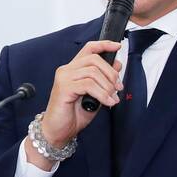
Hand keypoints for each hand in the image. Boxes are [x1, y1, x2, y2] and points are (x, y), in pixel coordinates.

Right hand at [24, 41, 122, 169]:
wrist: (58, 132)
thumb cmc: (73, 115)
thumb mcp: (95, 95)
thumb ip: (104, 80)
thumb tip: (117, 65)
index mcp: (73, 70)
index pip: (88, 49)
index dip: (104, 45)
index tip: (118, 46)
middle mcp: (66, 70)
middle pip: (93, 59)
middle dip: (111, 73)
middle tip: (118, 88)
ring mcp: (64, 78)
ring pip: (92, 72)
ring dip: (107, 86)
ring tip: (112, 99)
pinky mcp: (63, 88)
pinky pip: (88, 85)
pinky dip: (102, 94)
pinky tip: (107, 102)